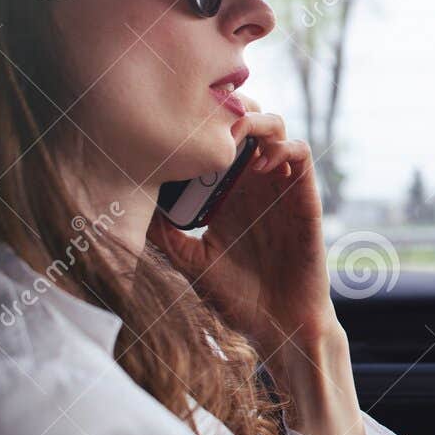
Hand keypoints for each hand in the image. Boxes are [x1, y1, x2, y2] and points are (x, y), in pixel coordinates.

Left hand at [147, 98, 339, 378]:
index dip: (202, 122)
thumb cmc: (236, 299)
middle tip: (208, 117)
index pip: (216, 140)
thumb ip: (165, 237)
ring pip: (276, 127)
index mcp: (226, 192)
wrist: (278, 325)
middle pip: (246, 121)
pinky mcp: (304, 195)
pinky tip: (261, 163)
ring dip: (257, 120)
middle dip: (229, 109)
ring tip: (235, 133)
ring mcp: (280, 186)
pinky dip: (283, 146)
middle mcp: (253, 182)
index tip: (177, 122)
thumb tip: (130, 208)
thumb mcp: (189, 263)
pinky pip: (300, 152)